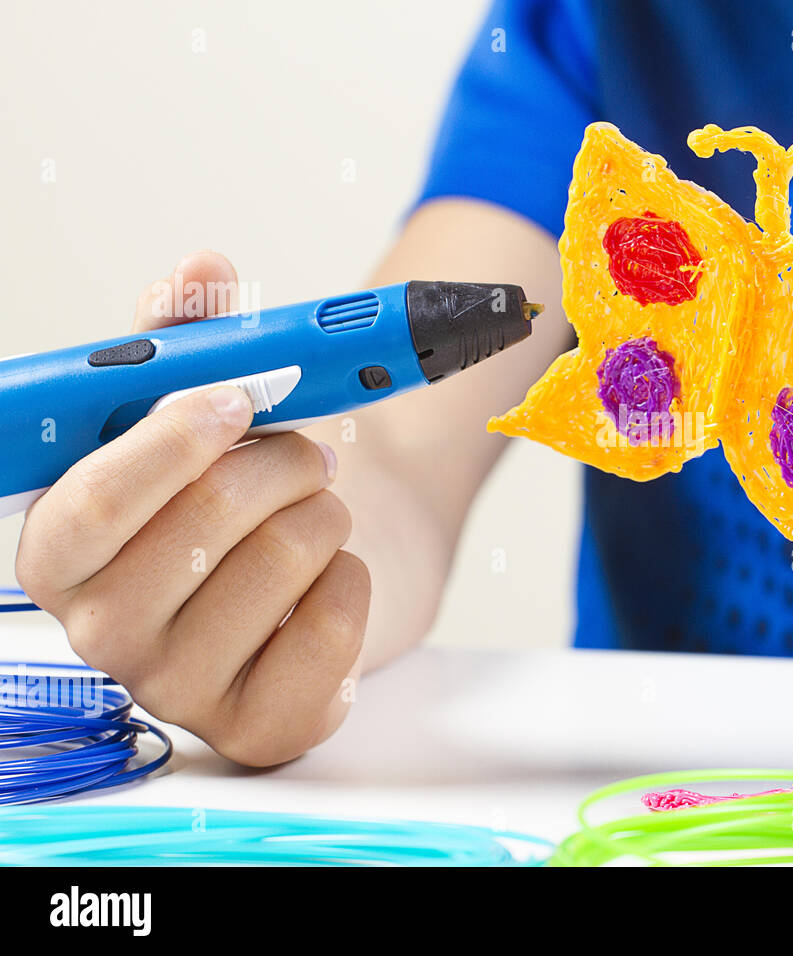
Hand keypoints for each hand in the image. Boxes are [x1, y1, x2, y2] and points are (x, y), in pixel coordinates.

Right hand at [16, 252, 370, 764]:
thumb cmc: (245, 488)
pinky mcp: (260, 725)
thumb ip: (189, 336)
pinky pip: (336, 622)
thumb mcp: (203, 406)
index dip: (175, 438)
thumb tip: (201, 270)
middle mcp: (102, 630)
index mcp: (62, 549)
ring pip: (288, 558)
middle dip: (282, 460)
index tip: (240, 393)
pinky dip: (354, 575)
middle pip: (210, 521)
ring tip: (317, 511)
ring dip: (327, 510)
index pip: (94, 503)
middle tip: (307, 449)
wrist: (318, 565)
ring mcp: (179, 687)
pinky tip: (330, 578)